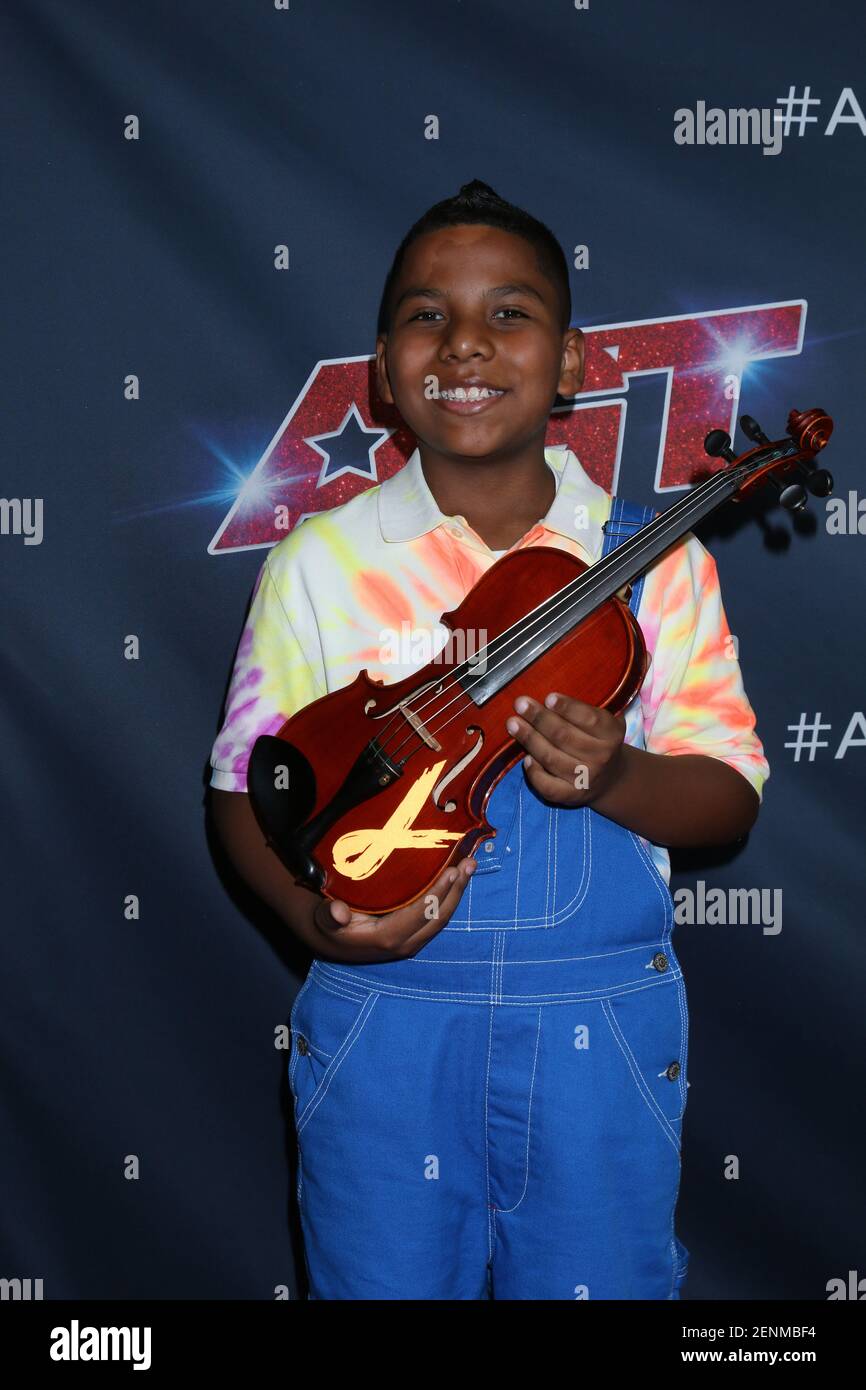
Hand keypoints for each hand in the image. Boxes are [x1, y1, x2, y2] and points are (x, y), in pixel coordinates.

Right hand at [309, 855, 477, 963]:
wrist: (331, 943)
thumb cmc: (330, 925)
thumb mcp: (324, 919)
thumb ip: (330, 915)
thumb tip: (338, 913)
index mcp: (387, 938)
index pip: (420, 914)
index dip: (438, 893)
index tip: (452, 871)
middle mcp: (405, 943)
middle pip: (439, 915)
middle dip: (457, 890)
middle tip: (469, 862)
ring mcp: (413, 940)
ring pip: (442, 916)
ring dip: (457, 891)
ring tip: (469, 865)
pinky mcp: (415, 935)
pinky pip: (437, 915)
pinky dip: (450, 896)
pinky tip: (457, 877)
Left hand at [505, 691, 627, 806]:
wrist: (610, 779)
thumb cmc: (597, 741)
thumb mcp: (601, 723)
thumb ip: (581, 711)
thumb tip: (545, 700)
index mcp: (611, 733)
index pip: (589, 719)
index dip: (568, 708)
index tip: (548, 698)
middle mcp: (602, 757)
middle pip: (564, 736)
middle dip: (539, 718)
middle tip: (520, 704)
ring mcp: (587, 778)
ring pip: (551, 758)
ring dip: (529, 739)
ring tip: (513, 724)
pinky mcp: (573, 796)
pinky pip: (548, 785)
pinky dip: (535, 772)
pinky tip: (526, 759)